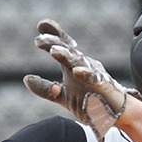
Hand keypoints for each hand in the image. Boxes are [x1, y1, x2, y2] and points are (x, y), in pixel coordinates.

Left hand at [23, 20, 129, 141]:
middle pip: (67, 50)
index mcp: (73, 65)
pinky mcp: (103, 85)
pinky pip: (95, 78)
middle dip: (54, 43)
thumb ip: (46, 88)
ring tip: (53, 51)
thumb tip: (26, 78)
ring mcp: (93, 73)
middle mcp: (83, 65)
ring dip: (66, 55)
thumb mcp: (63, 96)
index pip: (63, 46)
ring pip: (78, 61)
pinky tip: (76, 71)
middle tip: (39, 40)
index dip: (53, 35)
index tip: (41, 26)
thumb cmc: (91, 102)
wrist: (115, 115)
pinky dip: (86, 74)